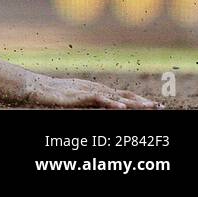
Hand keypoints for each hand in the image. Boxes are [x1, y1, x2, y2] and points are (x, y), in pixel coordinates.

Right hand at [24, 74, 161, 109]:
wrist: (36, 87)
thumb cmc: (54, 96)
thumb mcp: (77, 100)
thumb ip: (91, 102)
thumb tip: (108, 107)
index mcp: (97, 90)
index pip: (122, 96)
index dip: (139, 100)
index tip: (155, 105)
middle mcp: (96, 89)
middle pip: (124, 96)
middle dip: (143, 102)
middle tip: (160, 107)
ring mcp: (88, 91)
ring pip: (116, 97)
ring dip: (134, 103)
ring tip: (149, 107)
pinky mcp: (80, 95)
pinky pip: (99, 99)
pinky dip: (112, 103)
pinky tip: (123, 109)